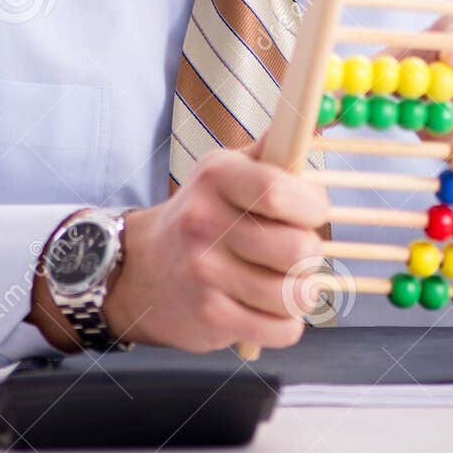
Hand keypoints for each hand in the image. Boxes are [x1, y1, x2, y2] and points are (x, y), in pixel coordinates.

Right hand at [101, 146, 329, 353]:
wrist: (139, 269)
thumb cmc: (199, 215)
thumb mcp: (223, 170)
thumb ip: (270, 151)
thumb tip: (313, 122)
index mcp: (216, 179)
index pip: (280, 191)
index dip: (313, 205)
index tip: (313, 211)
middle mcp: (205, 223)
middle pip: (299, 249)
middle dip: (313, 253)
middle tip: (299, 251)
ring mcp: (205, 273)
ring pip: (296, 295)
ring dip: (304, 291)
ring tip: (290, 281)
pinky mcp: (210, 317)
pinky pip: (283, 330)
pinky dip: (288, 322)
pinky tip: (271, 307)